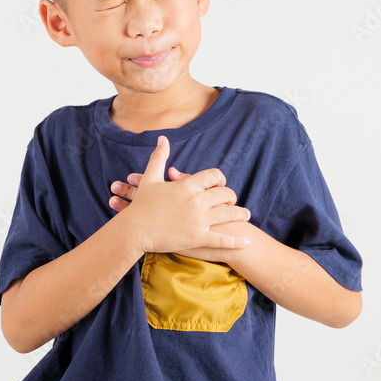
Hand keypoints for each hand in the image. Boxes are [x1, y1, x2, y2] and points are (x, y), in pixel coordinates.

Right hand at [112, 136, 251, 255]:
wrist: (133, 230)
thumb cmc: (141, 204)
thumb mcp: (150, 178)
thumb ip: (159, 157)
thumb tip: (163, 138)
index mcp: (187, 185)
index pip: (214, 176)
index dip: (220, 179)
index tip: (221, 184)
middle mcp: (196, 201)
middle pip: (225, 194)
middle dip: (231, 197)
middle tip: (235, 202)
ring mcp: (198, 220)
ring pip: (229, 214)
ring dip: (240, 214)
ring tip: (246, 215)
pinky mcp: (197, 238)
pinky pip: (223, 239)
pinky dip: (237, 241)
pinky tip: (246, 242)